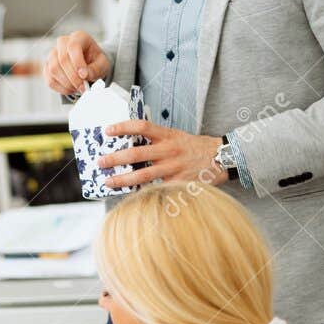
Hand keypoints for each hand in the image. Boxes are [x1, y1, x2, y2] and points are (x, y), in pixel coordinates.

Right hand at [44, 30, 111, 96]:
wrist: (88, 65)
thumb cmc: (95, 61)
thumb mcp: (103, 64)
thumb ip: (96, 69)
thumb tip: (85, 75)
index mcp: (79, 37)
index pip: (73, 46)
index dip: (77, 62)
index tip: (84, 76)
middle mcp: (63, 43)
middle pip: (62, 59)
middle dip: (73, 77)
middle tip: (83, 87)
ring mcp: (53, 54)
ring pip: (54, 70)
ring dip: (67, 83)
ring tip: (78, 88)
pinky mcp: (47, 67)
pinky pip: (50, 80)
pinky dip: (61, 88)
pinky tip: (71, 89)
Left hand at [98, 121, 224, 188]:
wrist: (222, 158)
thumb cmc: (194, 147)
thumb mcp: (176, 136)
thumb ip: (155, 140)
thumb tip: (128, 145)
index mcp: (167, 136)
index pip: (142, 126)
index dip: (123, 127)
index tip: (107, 131)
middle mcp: (169, 150)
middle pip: (136, 154)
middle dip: (115, 158)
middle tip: (100, 162)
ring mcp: (173, 168)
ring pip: (143, 175)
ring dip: (122, 179)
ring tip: (108, 181)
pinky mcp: (178, 183)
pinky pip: (156, 189)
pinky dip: (141, 193)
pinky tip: (129, 197)